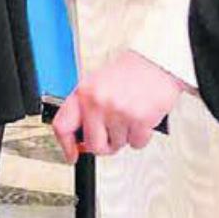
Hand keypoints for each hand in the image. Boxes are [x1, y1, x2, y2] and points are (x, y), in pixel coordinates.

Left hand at [51, 50, 184, 162]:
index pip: (62, 125)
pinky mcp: (138, 120)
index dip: (65, 145)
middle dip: (105, 144)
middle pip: (93, 144)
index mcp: (83, 92)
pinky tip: (141, 118)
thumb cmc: (129, 72)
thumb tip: (81, 139)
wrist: (155, 62)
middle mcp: (97, 101)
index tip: (71, 155)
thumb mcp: (97, 84)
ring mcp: (117, 111)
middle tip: (113, 132)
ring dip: (125, 136)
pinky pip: (136, 144)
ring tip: (129, 115)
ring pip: (117, 145)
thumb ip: (86, 109)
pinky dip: (141, 136)